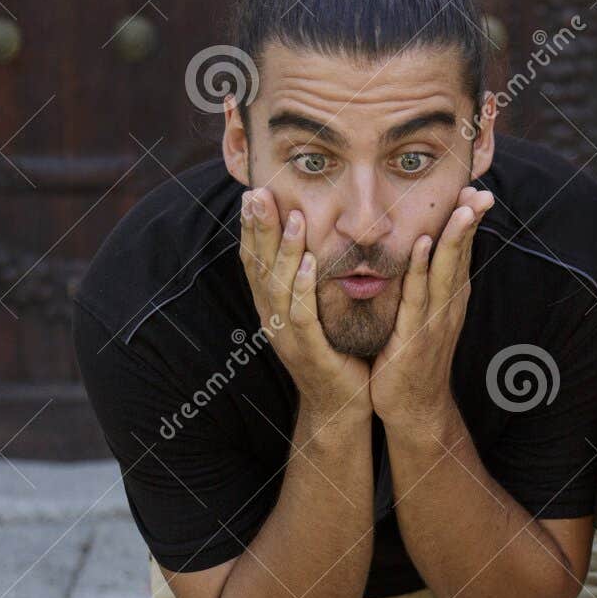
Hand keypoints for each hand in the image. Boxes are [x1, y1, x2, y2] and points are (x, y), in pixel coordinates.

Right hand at [240, 187, 371, 424]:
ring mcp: (288, 337)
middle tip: (258, 191)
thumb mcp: (319, 311)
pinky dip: (303, 288)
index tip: (254, 191)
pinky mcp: (310, 352)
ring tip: (291, 216)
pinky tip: (309, 263)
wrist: (343, 406)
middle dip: (259, 228)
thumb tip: (315, 239)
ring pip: (279, 287)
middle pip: (259, 267)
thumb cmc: (335, 353)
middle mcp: (273, 318)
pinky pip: (303, 316)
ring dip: (284, 250)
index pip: (256, 260)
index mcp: (274, 307)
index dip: (253, 228)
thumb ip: (312, 280)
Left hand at [370, 185, 493, 425]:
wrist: (413, 409)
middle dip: (471, 221)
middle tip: (480, 189)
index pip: (463, 252)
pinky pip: (419, 296)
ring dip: (456, 237)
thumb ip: (424, 287)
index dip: (468, 221)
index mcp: (451, 298)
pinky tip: (423, 244)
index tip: (473, 189)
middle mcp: (450, 305)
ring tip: (464, 207)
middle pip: (463, 255)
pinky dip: (422, 268)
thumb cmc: (411, 360)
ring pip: (448, 270)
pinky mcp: (415, 335)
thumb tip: (420, 255)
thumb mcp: (423, 317)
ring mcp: (436, 320)